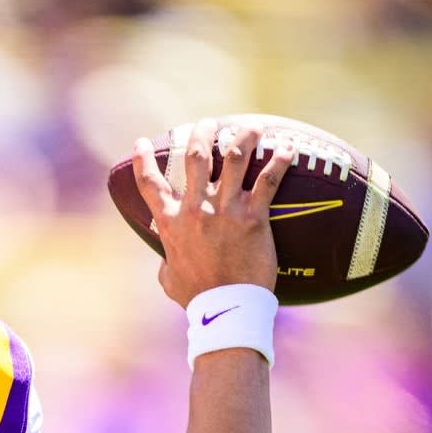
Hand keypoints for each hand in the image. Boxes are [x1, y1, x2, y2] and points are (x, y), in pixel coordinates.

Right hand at [132, 118, 294, 306]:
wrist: (225, 308)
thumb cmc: (196, 297)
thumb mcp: (168, 278)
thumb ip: (166, 259)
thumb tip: (165, 258)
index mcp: (171, 223)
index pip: (151, 185)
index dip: (144, 160)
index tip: (142, 143)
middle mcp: (195, 210)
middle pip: (195, 159)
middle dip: (201, 135)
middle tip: (208, 123)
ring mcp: (224, 211)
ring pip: (233, 160)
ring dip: (243, 137)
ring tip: (253, 126)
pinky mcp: (253, 218)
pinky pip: (268, 180)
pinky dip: (279, 161)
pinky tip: (289, 148)